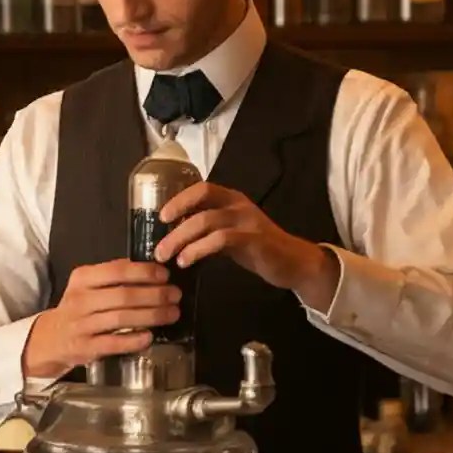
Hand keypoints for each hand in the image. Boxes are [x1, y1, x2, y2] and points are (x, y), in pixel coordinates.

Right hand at [22, 260, 180, 378]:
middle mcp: (80, 300)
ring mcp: (82, 325)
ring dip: (152, 316)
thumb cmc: (79, 308)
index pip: (117, 270)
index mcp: (83, 278)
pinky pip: (114, 343)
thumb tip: (153, 270)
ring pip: (121, 319)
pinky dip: (134, 340)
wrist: (50, 338)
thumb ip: (114, 276)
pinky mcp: (85, 348)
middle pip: (123, 295)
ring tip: (172, 314)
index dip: (144, 272)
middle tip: (176, 296)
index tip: (165, 276)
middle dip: (155, 295)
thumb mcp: (88, 285)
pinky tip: (150, 336)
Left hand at [153, 183, 339, 308]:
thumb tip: (176, 235)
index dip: (179, 200)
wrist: (294, 263)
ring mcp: (248, 221)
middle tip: (158, 248)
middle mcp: (239, 205)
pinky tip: (187, 262)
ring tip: (168, 258)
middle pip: (200, 206)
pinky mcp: (254, 240)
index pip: (202, 189)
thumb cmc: (259, 249)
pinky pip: (220, 240)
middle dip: (175, 226)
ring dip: (182, 240)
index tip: (162, 217)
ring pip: (206, 222)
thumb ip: (208, 230)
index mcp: (233, 199)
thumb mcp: (231, 234)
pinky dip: (199, 250)